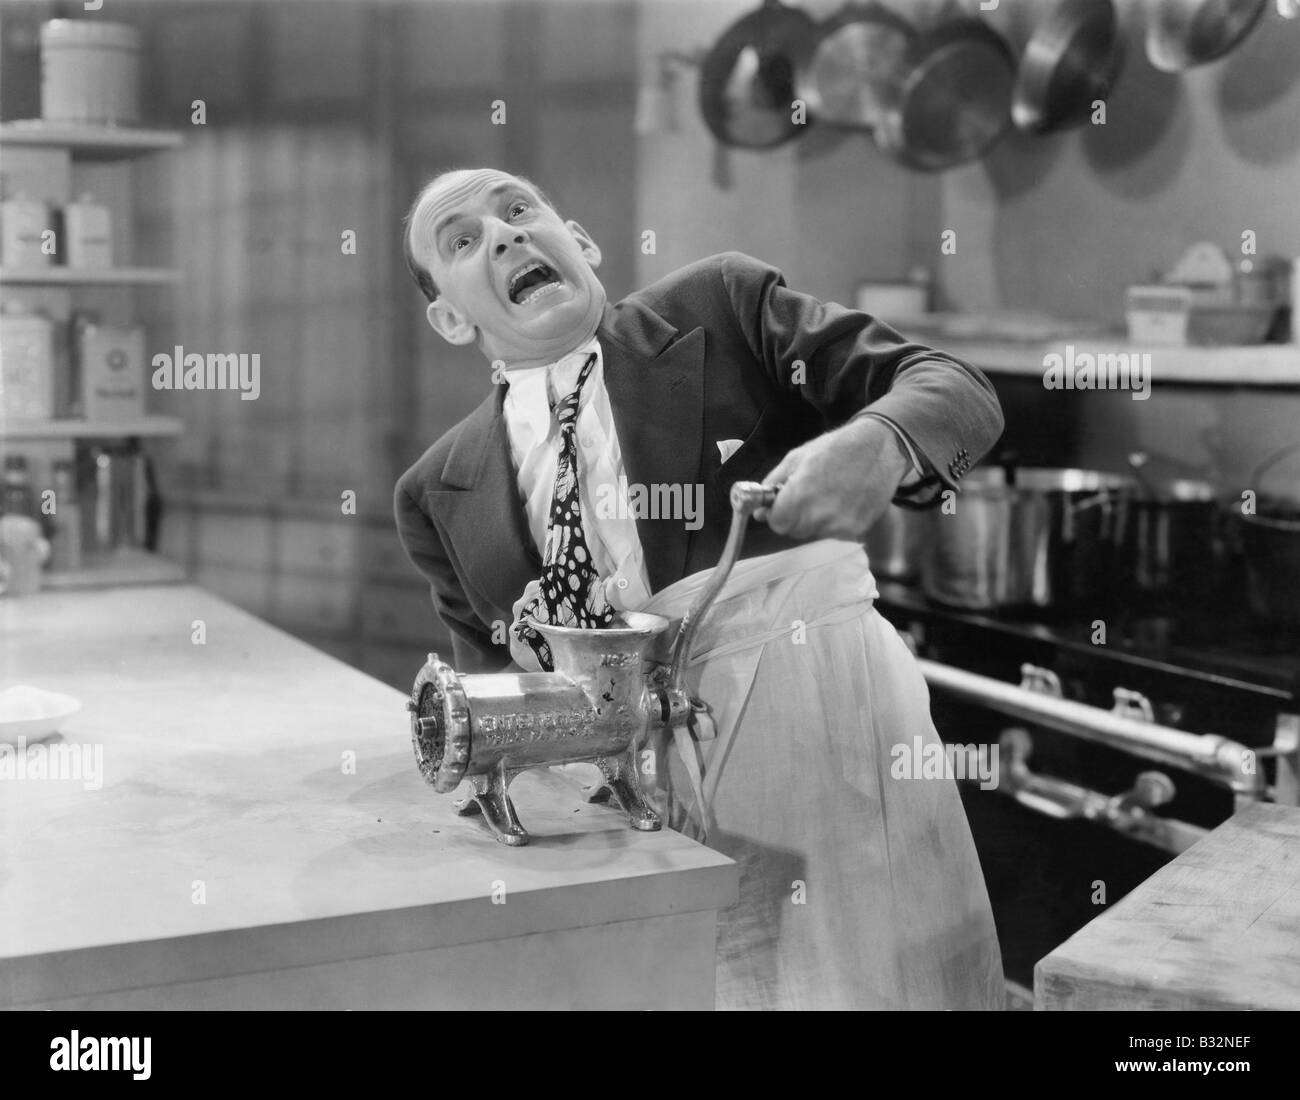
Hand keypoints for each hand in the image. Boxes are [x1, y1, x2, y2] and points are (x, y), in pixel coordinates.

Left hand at [757, 417, 910, 539]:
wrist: (880, 448)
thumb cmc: (835, 448)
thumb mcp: (797, 458)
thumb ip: (774, 485)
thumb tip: (759, 512)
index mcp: (799, 496)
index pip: (777, 523)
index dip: (777, 514)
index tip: (783, 504)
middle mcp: (818, 516)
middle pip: (794, 531)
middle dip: (795, 517)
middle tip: (808, 496)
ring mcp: (839, 526)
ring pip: (815, 533)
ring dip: (816, 520)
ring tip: (829, 495)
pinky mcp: (857, 530)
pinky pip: (835, 533)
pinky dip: (835, 522)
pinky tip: (844, 501)